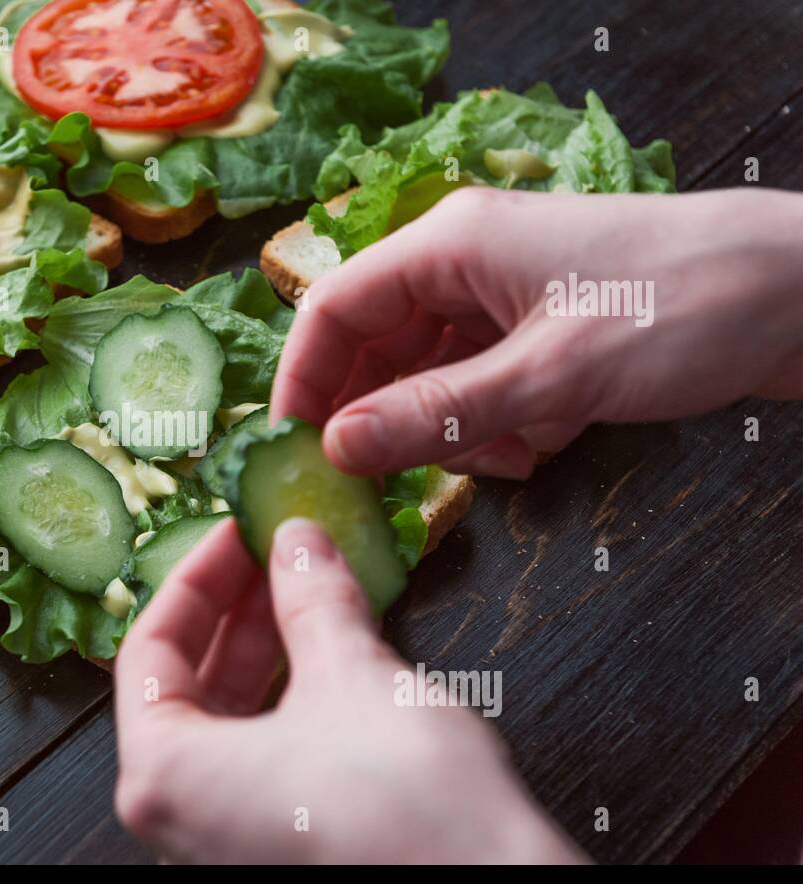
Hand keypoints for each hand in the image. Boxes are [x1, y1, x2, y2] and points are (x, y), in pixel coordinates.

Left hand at [112, 517, 583, 863]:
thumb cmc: (411, 816)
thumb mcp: (354, 677)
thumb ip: (312, 600)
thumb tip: (297, 545)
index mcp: (164, 776)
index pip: (149, 648)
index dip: (199, 578)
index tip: (236, 535)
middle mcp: (179, 819)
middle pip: (184, 687)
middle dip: (235, 614)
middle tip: (276, 558)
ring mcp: (224, 842)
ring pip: (224, 725)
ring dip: (265, 654)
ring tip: (308, 596)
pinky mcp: (274, 852)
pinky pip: (257, 762)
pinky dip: (285, 704)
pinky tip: (327, 660)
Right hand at [272, 188, 802, 477]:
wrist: (800, 296)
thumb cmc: (679, 309)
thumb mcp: (547, 377)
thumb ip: (434, 414)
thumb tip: (337, 448)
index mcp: (449, 244)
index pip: (335, 308)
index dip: (303, 380)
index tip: (293, 449)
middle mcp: (466, 263)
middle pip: (381, 348)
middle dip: (392, 416)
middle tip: (398, 476)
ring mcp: (504, 295)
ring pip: (432, 375)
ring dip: (457, 427)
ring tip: (512, 452)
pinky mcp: (540, 327)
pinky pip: (482, 384)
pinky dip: (499, 422)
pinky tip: (543, 440)